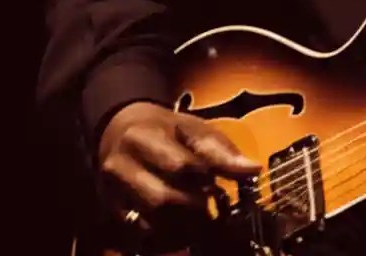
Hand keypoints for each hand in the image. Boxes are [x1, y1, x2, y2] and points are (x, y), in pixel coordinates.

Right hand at [98, 101, 260, 232]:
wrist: (121, 131)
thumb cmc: (166, 130)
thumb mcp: (195, 129)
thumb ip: (221, 152)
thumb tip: (254, 170)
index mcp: (143, 138)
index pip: (180, 166)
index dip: (203, 178)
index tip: (214, 181)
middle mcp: (120, 166)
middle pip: (163, 199)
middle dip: (193, 206)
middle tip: (208, 203)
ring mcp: (112, 192)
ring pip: (150, 221)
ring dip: (181, 225)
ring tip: (196, 215)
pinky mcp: (111, 211)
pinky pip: (139, 235)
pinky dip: (164, 235)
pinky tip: (178, 225)